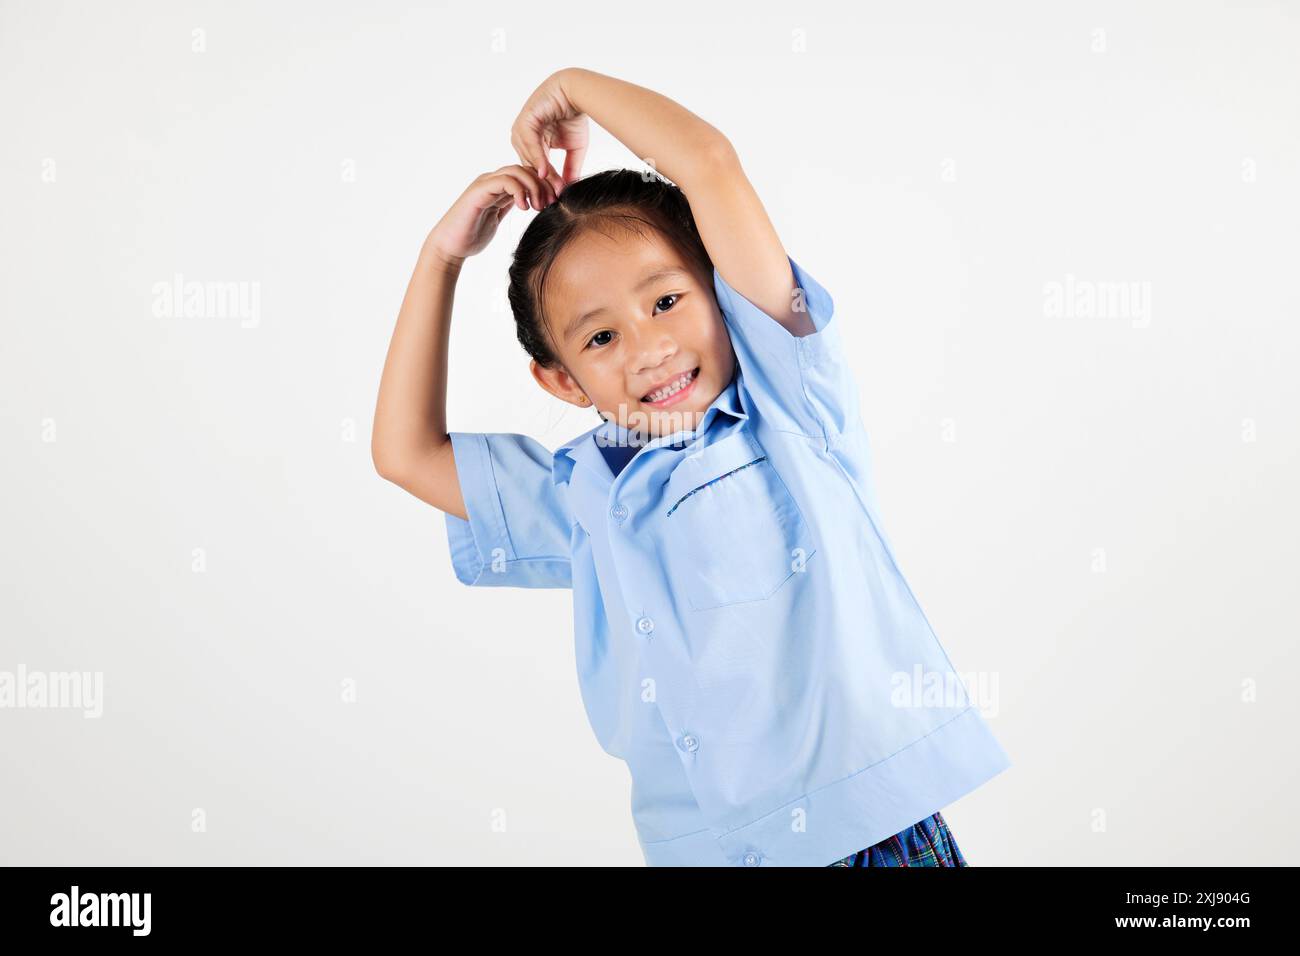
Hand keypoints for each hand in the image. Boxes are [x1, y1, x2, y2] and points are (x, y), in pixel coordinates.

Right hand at [425, 164, 552, 265]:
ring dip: (534, 187)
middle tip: (553, 202)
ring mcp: (485, 183)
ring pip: (517, 170)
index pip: (528, 174)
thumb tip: (531, 203)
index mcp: (499, 187)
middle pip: (526, 168)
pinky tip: (524, 207)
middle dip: (544, 183)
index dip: (546, 184)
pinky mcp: (479, 190)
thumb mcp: (498, 219)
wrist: (449, 247)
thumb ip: (510, 206)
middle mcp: (492, 181)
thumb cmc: (472, 237)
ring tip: (539, 206)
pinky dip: (519, 190)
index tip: (557, 201)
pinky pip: (505, 180)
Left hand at [510, 70, 588, 197]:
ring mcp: (522, 129)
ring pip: (529, 158)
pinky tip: (545, 173)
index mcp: (531, 142)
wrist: (577, 92)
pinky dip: (538, 159)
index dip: (545, 186)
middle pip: (530, 167)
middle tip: (546, 204)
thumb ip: (569, 168)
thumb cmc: (575, 115)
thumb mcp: (573, 148)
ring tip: (547, 193)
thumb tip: (569, 189)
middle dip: (540, 186)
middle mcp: (523, 136)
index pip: (536, 169)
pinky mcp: (525, 121)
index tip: (551, 203)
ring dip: (540, 177)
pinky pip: (530, 144)